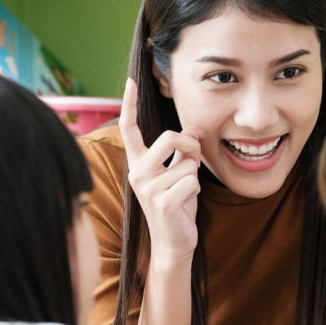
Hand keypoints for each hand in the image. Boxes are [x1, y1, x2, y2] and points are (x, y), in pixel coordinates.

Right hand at [120, 78, 201, 261]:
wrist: (173, 243)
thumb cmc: (177, 205)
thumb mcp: (180, 172)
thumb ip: (184, 150)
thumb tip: (194, 129)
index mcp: (137, 162)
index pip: (129, 128)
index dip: (130, 104)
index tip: (131, 81)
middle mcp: (137, 172)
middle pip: (171, 137)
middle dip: (190, 146)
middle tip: (191, 163)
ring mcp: (148, 188)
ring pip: (188, 163)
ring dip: (194, 176)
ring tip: (183, 193)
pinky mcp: (163, 202)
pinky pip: (192, 181)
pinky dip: (196, 190)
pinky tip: (185, 204)